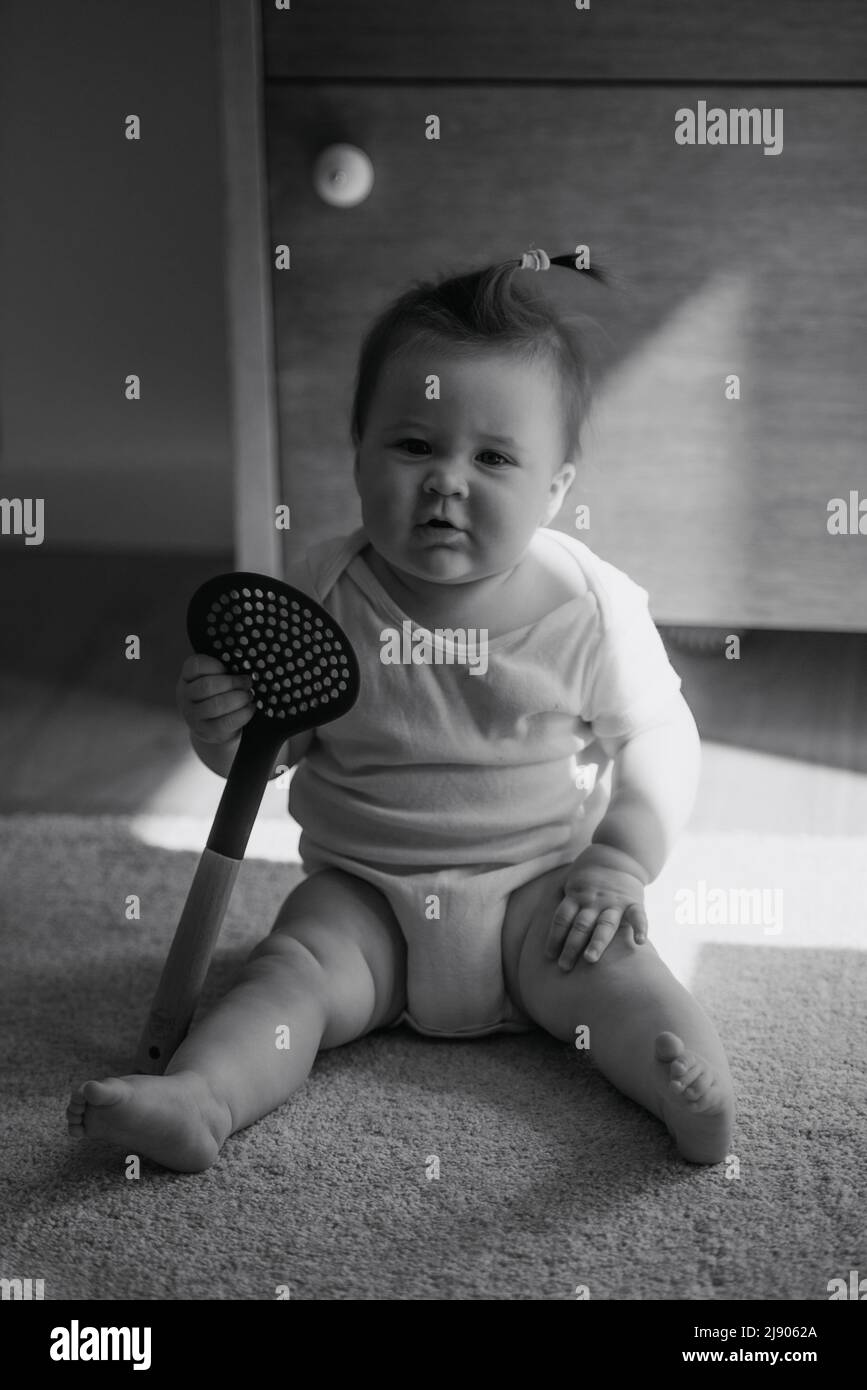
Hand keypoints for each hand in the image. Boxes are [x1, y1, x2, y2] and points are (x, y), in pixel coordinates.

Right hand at [177, 654, 254, 743]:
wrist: (209, 727)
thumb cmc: (214, 695)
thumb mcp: (212, 678)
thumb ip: (223, 671)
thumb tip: (243, 668)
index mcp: (187, 676)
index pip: (196, 665)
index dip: (216, 665)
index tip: (229, 668)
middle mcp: (185, 695)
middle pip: (207, 686)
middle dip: (232, 682)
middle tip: (247, 682)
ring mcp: (193, 715)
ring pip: (217, 705)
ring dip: (239, 698)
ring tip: (248, 695)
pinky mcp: (206, 731)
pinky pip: (226, 722)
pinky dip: (243, 713)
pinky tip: (250, 707)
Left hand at [545, 844, 648, 969]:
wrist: (618, 854)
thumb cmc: (589, 878)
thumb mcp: (572, 885)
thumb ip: (565, 907)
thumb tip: (548, 936)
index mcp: (576, 896)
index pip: (562, 918)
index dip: (554, 937)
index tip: (549, 956)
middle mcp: (593, 901)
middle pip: (580, 925)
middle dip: (571, 945)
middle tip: (564, 966)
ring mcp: (613, 902)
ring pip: (604, 924)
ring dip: (597, 942)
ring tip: (590, 959)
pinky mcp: (633, 902)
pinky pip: (637, 916)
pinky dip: (640, 928)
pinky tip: (640, 942)